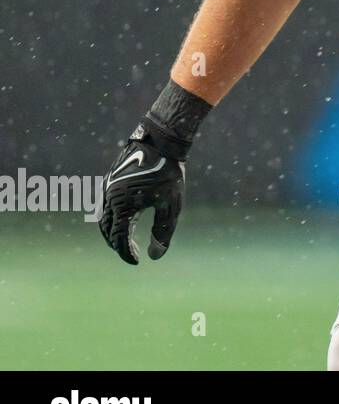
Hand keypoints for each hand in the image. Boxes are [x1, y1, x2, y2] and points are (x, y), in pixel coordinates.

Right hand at [98, 126, 185, 263]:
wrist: (160, 142)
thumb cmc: (168, 174)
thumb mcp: (171, 205)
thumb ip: (163, 232)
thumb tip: (155, 256)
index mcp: (122, 206)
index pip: (118, 238)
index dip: (126, 253)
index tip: (137, 261)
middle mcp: (109, 198)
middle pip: (107, 230)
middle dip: (117, 244)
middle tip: (131, 253)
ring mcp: (106, 188)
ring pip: (102, 219)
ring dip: (111, 233)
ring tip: (125, 241)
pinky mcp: (109, 181)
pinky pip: (102, 206)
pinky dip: (109, 219)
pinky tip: (120, 221)